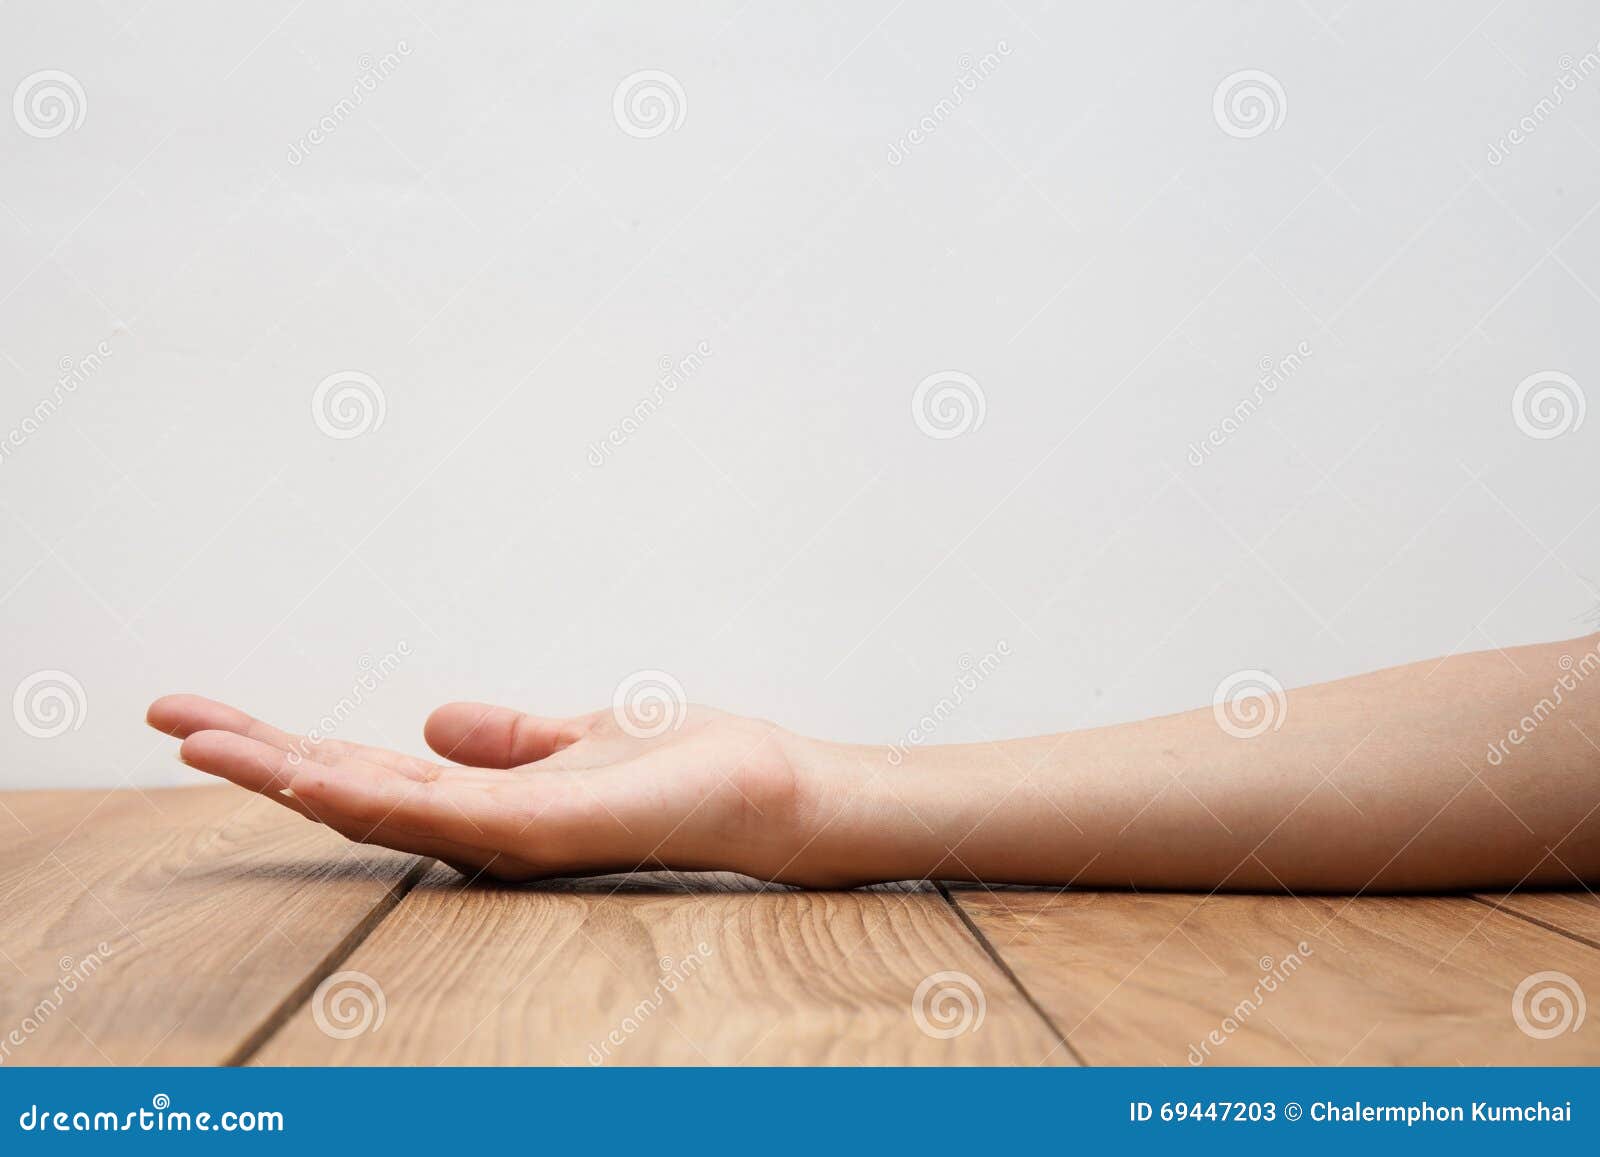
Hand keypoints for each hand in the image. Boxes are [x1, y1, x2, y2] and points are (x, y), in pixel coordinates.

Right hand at [147, 694, 841, 884]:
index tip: (209, 714)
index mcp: (485, 796)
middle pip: (349, 788)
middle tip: (166, 717)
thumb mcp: (575, 735)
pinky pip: (447, 813)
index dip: (286, 746)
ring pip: (375, 804)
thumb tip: (433, 719)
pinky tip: (311, 774)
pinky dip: (372, 794)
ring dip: (285, 773)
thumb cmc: (685, 767)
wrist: (770, 791)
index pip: (364, 770)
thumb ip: (507, 736)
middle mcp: (483, 824)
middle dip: (259, 755)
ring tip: (200, 739)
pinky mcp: (550, 830)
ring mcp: (510, 834)